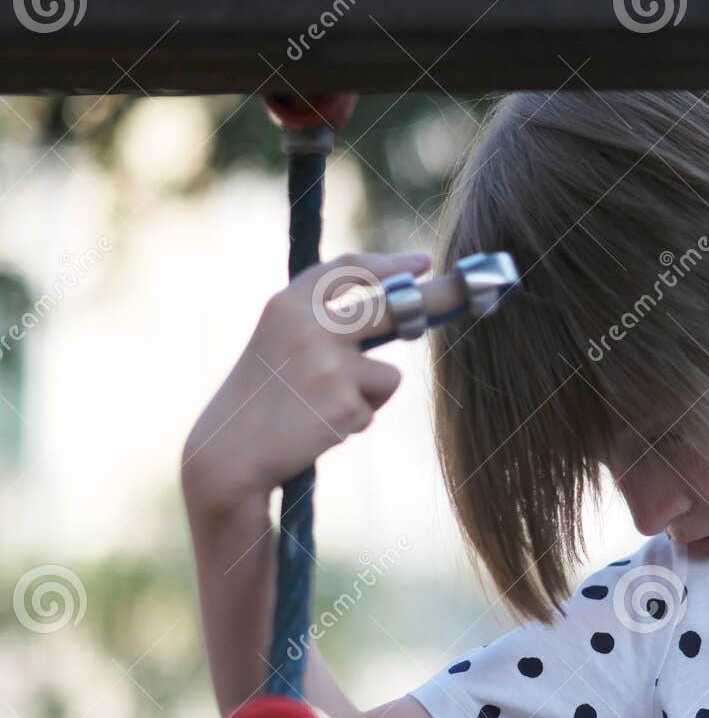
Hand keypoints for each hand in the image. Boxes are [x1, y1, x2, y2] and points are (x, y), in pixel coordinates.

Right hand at [181, 251, 426, 510]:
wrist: (228, 455)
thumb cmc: (259, 403)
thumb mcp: (279, 347)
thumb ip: (325, 327)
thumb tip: (399, 315)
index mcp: (287, 305)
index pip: (346, 270)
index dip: (388, 265)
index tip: (421, 262)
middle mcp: (310, 325)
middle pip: (394, 306)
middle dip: (439, 297)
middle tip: (470, 288)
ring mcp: (330, 363)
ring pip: (387, 375)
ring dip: (367, 394)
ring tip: (318, 408)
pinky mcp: (345, 402)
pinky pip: (372, 408)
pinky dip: (354, 420)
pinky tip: (316, 428)